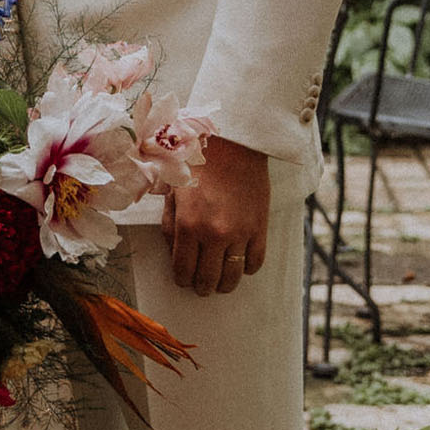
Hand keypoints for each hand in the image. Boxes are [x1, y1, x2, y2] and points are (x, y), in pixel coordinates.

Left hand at [162, 135, 270, 295]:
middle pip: (207, 279)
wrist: (234, 143)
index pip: (183, 270)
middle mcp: (213, 233)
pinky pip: (255, 262)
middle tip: (201, 285)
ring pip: (232, 277)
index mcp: (187, 224)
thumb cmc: (198, 162)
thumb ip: (170, 223)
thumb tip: (174, 252)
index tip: (184, 278)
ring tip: (221, 281)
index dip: (182, 279)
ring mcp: (239, 233)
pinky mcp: (259, 228)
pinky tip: (240, 263)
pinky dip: (247, 269)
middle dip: (201, 286)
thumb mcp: (173, 191)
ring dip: (224, 284)